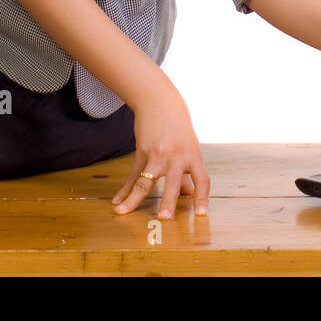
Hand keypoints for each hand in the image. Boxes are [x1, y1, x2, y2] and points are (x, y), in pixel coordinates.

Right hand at [111, 84, 209, 218]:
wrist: (160, 102)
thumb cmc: (179, 128)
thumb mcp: (189, 147)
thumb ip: (188, 172)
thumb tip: (189, 194)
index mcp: (193, 156)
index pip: (202, 180)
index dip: (202, 198)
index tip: (200, 214)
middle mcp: (177, 157)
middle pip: (173, 182)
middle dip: (168, 201)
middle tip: (164, 218)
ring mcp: (158, 154)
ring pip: (146, 180)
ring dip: (134, 198)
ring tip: (124, 213)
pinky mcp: (142, 152)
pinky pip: (133, 175)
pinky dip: (125, 190)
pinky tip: (118, 202)